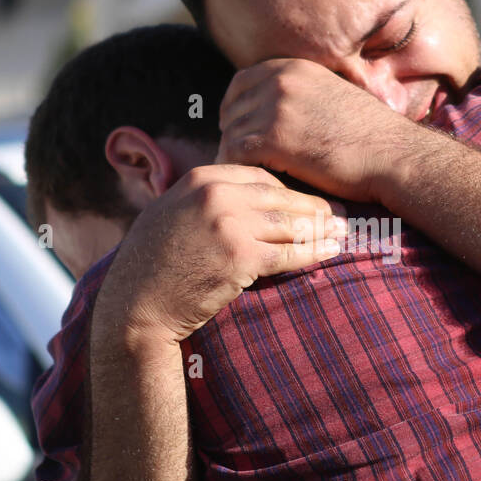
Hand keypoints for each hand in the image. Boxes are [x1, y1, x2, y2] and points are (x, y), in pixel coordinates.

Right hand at [111, 164, 345, 344]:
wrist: (136, 304)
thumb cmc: (152, 263)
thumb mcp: (170, 213)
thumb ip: (205, 199)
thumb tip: (242, 197)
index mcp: (201, 178)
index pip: (260, 176)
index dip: (289, 189)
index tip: (309, 199)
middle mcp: (216, 194)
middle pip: (280, 195)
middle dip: (314, 206)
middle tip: (341, 213)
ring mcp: (229, 224)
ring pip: (289, 223)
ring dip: (322, 228)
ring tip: (344, 231)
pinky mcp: (240, 257)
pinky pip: (288, 252)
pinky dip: (314, 253)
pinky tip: (332, 252)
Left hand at [215, 58, 416, 202]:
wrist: (394, 156)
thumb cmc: (374, 137)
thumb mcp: (335, 97)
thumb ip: (305, 96)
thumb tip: (283, 113)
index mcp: (296, 68)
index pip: (243, 81)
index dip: (235, 105)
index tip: (235, 126)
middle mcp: (282, 81)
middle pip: (233, 107)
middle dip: (231, 132)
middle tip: (234, 156)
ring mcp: (276, 108)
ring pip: (232, 132)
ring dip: (233, 154)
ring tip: (239, 174)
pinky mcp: (275, 138)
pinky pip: (236, 152)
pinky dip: (236, 168)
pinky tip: (247, 182)